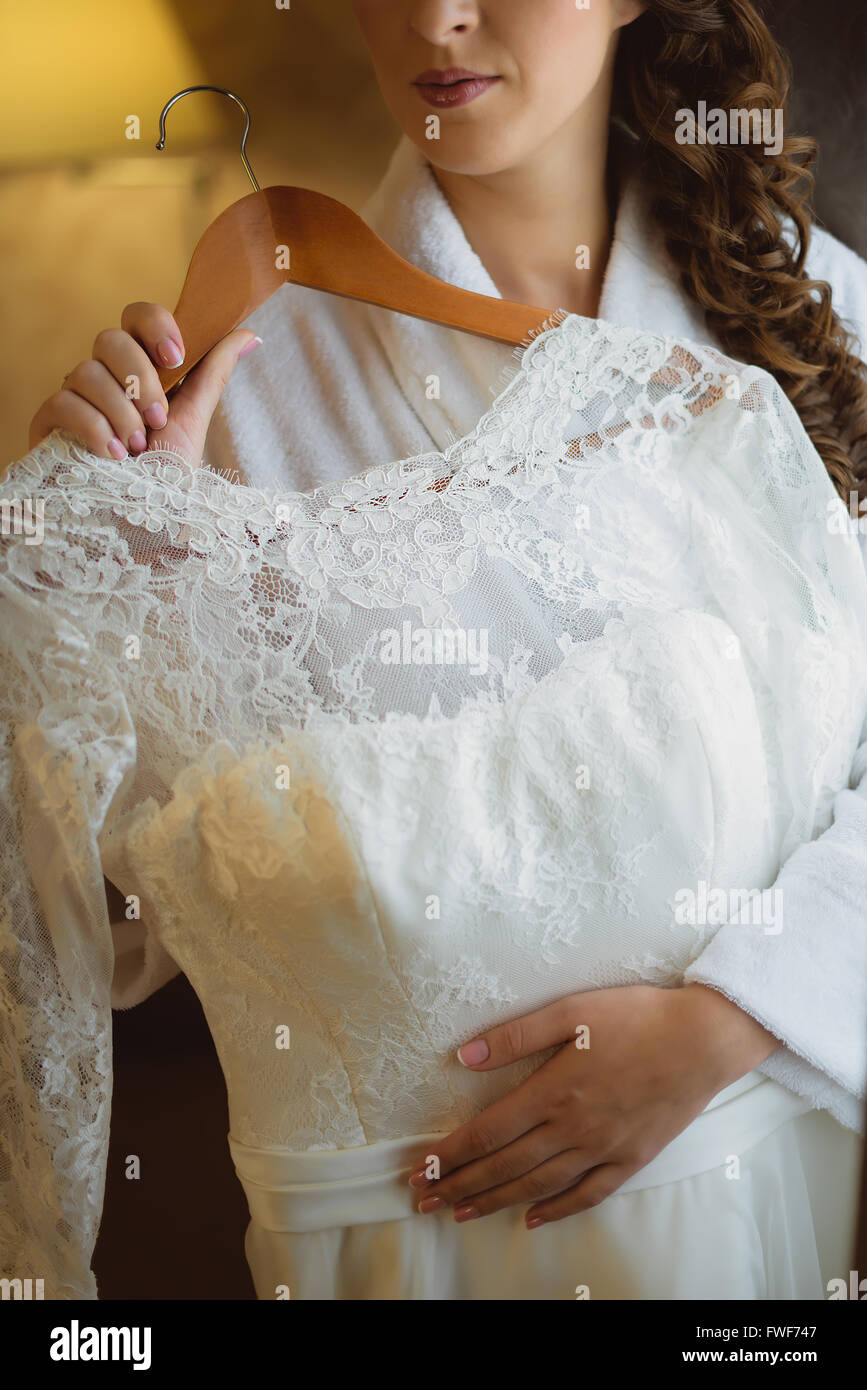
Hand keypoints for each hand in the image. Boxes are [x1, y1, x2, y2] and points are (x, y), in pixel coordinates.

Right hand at [28, 302, 260, 464]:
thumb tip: (250, 335)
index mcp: (140, 369)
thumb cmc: (167, 476)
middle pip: (110, 338)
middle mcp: (105, 377)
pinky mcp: (50, 422)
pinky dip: (94, 428)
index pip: (137, 317)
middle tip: (157, 420)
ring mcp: (75, 397)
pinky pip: (63, 402)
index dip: (155, 326)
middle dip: (140, 381)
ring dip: (121, 414)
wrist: (141, 523)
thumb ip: (214, 373)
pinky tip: (112, 455)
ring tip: (138, 447)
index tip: (176, 357)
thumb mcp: (194, 420)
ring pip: (86, 372)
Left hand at [408, 983, 778, 1227]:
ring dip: (496, 1201)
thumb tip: (464, 1057)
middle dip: (461, 1186)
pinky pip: (588, 1194)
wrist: (703, 1040)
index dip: (452, 1154)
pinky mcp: (632, 1158)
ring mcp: (604, 1148)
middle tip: (424, 1202)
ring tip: (462, 1214)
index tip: (421, 1170)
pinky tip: (533, 1219)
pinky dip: (557, 1210)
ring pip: (540, 1185)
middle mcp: (573, 1128)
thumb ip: (516, 1036)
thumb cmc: (636, 1017)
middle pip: (505, 1165)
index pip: (488, 1132)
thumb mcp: (571, 1010)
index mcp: (553, 1091)